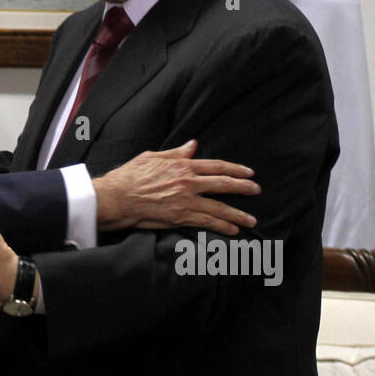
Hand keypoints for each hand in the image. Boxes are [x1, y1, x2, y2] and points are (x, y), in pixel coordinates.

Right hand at [92, 139, 259, 233]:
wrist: (116, 197)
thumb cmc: (129, 176)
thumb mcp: (152, 157)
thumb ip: (176, 153)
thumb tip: (193, 145)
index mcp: (182, 165)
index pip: (215, 166)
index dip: (235, 169)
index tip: (248, 172)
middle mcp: (188, 182)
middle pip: (223, 184)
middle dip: (243, 188)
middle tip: (257, 191)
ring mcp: (185, 200)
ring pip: (219, 207)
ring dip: (238, 214)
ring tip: (251, 220)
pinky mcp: (180, 217)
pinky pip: (207, 222)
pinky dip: (222, 226)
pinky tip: (233, 230)